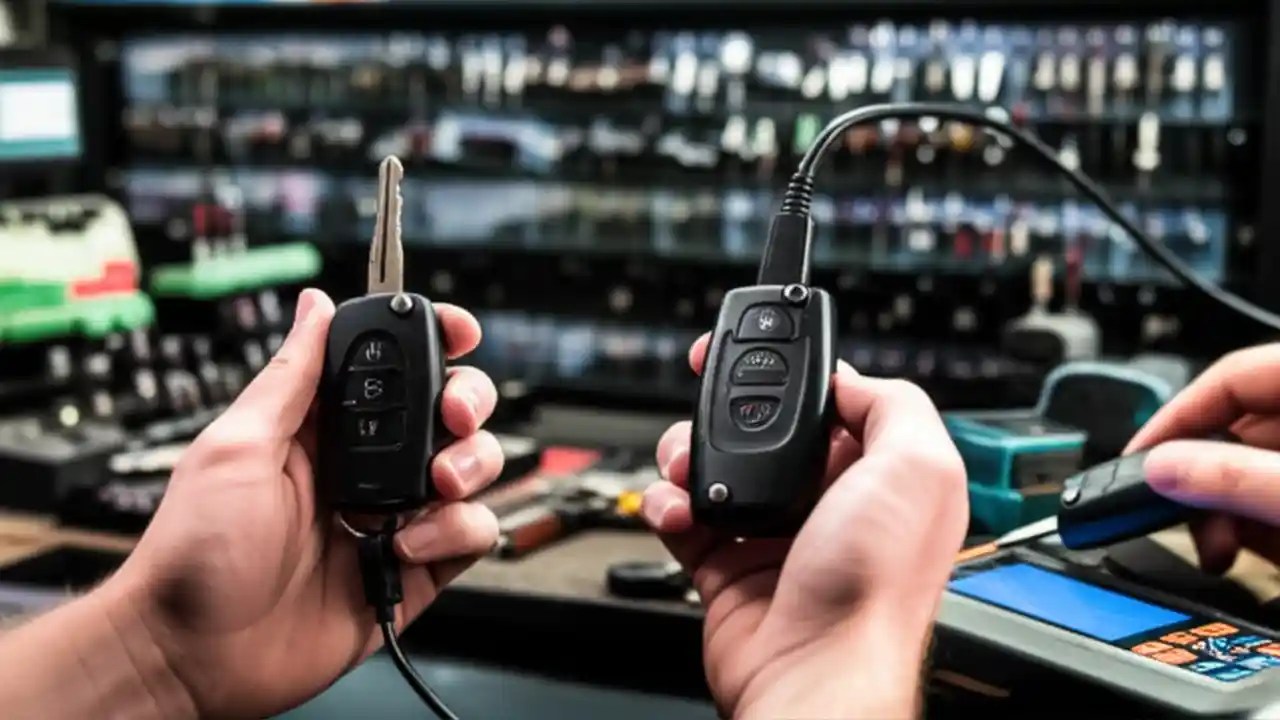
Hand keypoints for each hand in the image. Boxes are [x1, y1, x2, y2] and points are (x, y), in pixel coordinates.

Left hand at [102, 289, 503, 717]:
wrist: (193, 654)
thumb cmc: (193, 552)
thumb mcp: (235, 446)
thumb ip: (291, 377)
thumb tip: (315, 304)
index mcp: (324, 429)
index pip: (396, 369)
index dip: (436, 343)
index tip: (458, 332)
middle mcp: (366, 468)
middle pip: (450, 411)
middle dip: (468, 401)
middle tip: (453, 415)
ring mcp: (395, 519)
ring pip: (473, 469)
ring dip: (471, 465)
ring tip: (436, 485)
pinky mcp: (414, 572)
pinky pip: (470, 536)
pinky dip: (456, 532)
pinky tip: (409, 545)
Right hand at [642, 336, 967, 718]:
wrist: (813, 674)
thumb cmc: (873, 591)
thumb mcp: (920, 468)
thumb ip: (894, 404)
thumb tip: (847, 381)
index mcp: (882, 476)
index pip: (834, 401)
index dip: (794, 372)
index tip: (756, 348)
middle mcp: (831, 504)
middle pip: (766, 428)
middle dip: (728, 410)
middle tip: (704, 396)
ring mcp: (776, 535)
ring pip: (719, 466)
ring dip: (689, 454)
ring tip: (687, 466)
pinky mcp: (729, 567)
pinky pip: (685, 516)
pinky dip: (668, 504)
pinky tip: (677, 507)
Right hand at [1128, 343, 1279, 574]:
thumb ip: (1236, 479)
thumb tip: (1160, 470)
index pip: (1231, 376)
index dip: (1175, 419)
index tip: (1134, 465)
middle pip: (1243, 429)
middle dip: (1207, 484)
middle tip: (1184, 527)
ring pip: (1262, 469)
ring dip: (1234, 512)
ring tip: (1225, 551)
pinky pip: (1279, 495)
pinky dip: (1268, 524)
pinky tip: (1265, 549)